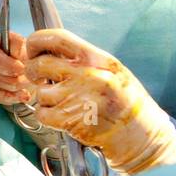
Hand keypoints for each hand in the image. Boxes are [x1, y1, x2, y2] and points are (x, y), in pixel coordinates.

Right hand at [0, 29, 32, 103]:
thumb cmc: (6, 48)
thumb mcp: (15, 41)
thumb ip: (19, 47)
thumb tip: (26, 60)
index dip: (7, 64)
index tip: (22, 69)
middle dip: (9, 81)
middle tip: (25, 83)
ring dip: (6, 92)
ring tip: (22, 93)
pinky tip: (12, 96)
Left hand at [25, 28, 175, 175]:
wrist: (142, 137)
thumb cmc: (126, 103)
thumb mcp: (110, 71)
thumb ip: (82, 60)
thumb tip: (47, 52)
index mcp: (97, 58)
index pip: (55, 38)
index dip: (36, 42)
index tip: (33, 50)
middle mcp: (87, 74)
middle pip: (39, 64)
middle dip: (34, 73)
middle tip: (42, 79)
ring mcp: (78, 97)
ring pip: (39, 91)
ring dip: (45, 98)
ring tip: (64, 103)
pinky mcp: (70, 119)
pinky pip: (42, 113)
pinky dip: (47, 116)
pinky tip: (64, 116)